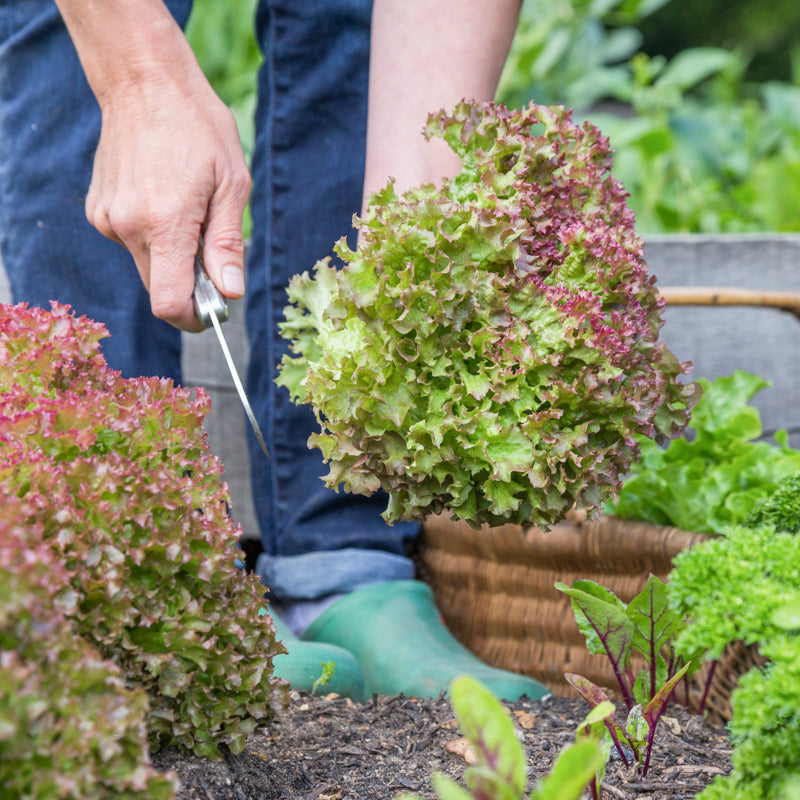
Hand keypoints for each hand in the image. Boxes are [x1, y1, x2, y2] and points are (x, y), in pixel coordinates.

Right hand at [55, 0, 249, 331]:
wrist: (143, 82)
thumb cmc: (197, 127)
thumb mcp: (232, 183)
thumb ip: (228, 244)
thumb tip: (231, 293)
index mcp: (164, 224)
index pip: (169, 303)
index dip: (194, 317)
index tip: (214, 309)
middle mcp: (128, 227)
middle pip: (160, 288)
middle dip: (190, 284)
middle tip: (212, 250)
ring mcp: (108, 219)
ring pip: (147, 265)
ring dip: (172, 254)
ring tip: (188, 208)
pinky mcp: (99, 211)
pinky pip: (133, 242)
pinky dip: (153, 234)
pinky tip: (164, 197)